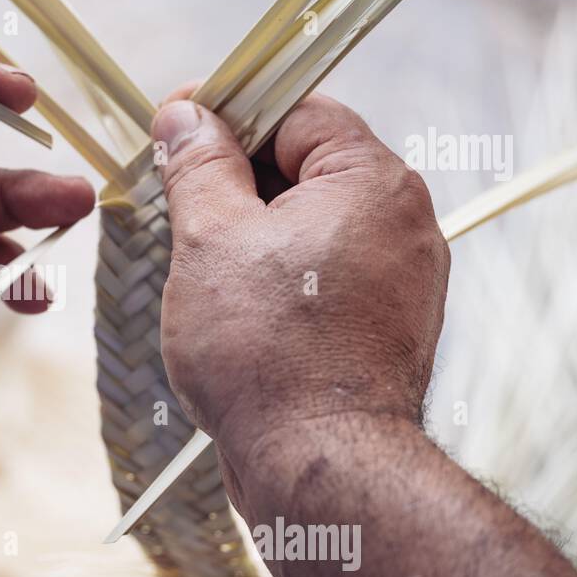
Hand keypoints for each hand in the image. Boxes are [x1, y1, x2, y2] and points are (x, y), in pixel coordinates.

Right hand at [153, 93, 448, 494]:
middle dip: (234, 177)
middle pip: (305, 166)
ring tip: (198, 264)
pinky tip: (232, 305)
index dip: (230, 110)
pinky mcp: (384, 326)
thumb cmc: (266, 351)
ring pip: (309, 224)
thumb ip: (198, 165)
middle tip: (173, 200)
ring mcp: (400, 279)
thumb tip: (186, 115)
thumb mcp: (211, 239)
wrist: (319, 467)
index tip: (174, 125)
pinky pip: (323, 273)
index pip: (298, 109)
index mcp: (373, 182)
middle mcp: (403, 223)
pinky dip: (276, 275)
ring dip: (249, 230)